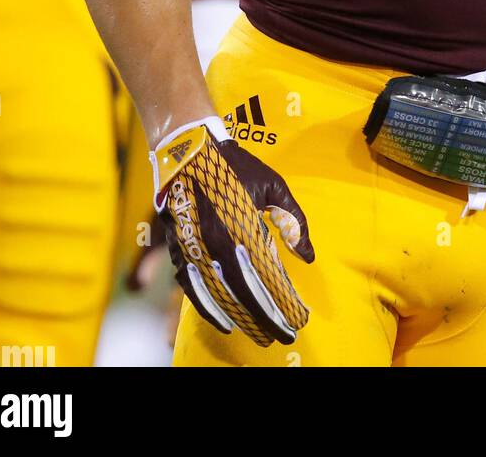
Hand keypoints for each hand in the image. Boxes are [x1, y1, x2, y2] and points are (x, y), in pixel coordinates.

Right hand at [152, 117, 313, 345]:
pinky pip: (191, 286)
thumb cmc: (237, 166)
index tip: (299, 320)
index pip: (268, 276)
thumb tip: (307, 255)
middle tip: (282, 336)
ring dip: (239, 318)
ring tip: (258, 334)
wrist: (189, 149)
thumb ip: (292, 221)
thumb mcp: (273, 186)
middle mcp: (218, 242)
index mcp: (243, 225)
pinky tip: (224, 320)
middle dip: (264, 318)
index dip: (283, 301)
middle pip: (244, 291)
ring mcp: (195, 247)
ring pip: (218, 294)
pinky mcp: (178, 248)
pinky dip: (207, 307)